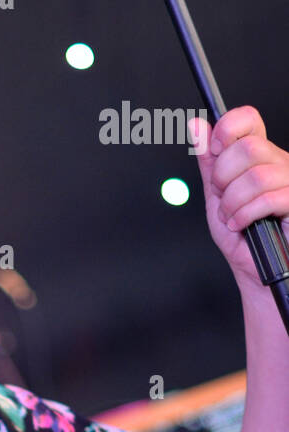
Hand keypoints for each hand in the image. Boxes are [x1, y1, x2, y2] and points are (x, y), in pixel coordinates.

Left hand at [189, 106, 288, 299]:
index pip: (248, 119)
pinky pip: (267, 199)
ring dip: (233, 203)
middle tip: (223, 199)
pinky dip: (244, 216)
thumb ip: (208, 163)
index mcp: (258, 156)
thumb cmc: (240, 236)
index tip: (214, 151)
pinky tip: (241, 225)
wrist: (254, 269)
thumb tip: (196, 126)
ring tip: (232, 217)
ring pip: (255, 176)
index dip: (227, 130)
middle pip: (248, 147)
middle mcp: (277, 162)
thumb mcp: (216, 197)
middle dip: (224, 178)